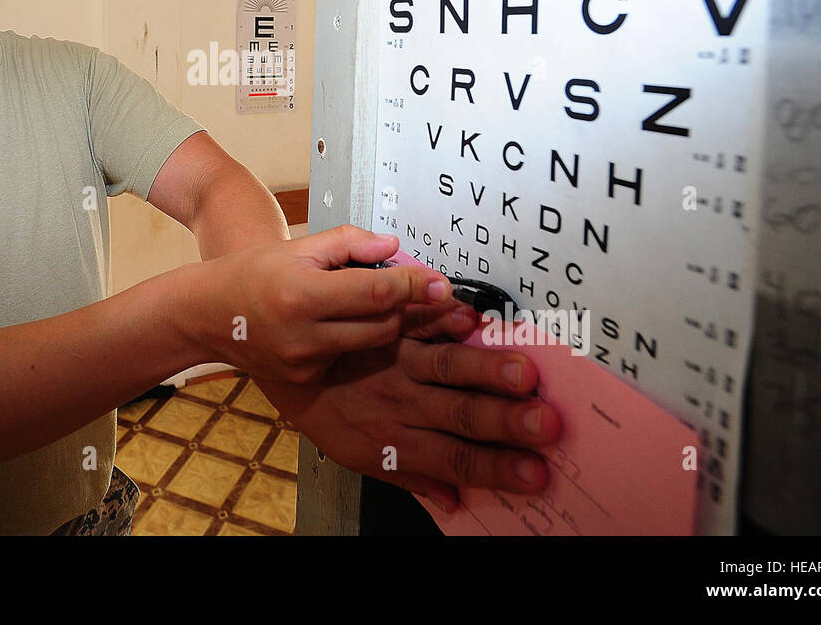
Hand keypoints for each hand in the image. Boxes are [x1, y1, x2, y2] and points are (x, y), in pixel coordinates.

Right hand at [192, 225, 453, 383]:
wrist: (206, 314)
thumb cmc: (252, 272)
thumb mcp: (298, 245)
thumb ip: (349, 243)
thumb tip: (393, 247)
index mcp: (302, 294)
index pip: (376, 293)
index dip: (415, 286)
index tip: (442, 284)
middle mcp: (304, 335)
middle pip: (383, 325)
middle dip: (402, 305)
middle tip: (406, 285)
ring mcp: (305, 363)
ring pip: (371, 344)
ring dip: (382, 322)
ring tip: (367, 300)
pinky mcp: (306, 379)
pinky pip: (349, 356)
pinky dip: (354, 337)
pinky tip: (336, 322)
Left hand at [252, 316, 561, 512]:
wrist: (275, 354)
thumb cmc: (325, 410)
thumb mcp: (360, 455)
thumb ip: (411, 475)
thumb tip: (457, 501)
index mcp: (395, 440)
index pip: (455, 458)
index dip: (497, 467)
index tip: (537, 472)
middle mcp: (399, 400)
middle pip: (459, 413)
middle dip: (505, 421)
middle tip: (545, 422)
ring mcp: (392, 360)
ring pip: (444, 365)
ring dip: (485, 369)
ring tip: (522, 371)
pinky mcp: (384, 324)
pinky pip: (417, 320)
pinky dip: (446, 318)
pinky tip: (474, 319)